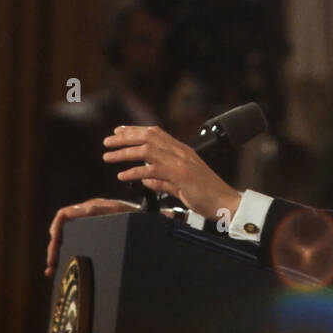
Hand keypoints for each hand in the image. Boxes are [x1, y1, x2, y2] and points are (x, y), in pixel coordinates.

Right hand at [45, 198, 138, 276]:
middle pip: (60, 230)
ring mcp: (88, 227)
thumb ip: (106, 210)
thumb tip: (87, 208)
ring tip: (51, 270)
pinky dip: (64, 256)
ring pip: (64, 240)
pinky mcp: (91, 237)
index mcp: (91, 209)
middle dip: (53, 246)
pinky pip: (74, 245)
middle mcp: (85, 217)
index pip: (65, 215)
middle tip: (51, 264)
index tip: (53, 243)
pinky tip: (58, 270)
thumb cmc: (137, 217)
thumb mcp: (122, 213)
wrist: (148, 223)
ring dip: (56, 254)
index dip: (55, 228)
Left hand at [102, 124, 241, 223]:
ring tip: (108, 157)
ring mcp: (180, 163)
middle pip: (148, 136)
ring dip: (125, 152)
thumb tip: (147, 179)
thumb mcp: (181, 185)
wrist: (225, 202)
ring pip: (147, 150)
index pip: (155, 133)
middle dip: (125, 138)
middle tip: (107, 142)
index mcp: (182, 151)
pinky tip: (123, 176)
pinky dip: (135, 172)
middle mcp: (181, 152)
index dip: (135, 130)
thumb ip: (164, 181)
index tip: (118, 132)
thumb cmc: (206, 194)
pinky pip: (152, 171)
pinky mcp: (180, 176)